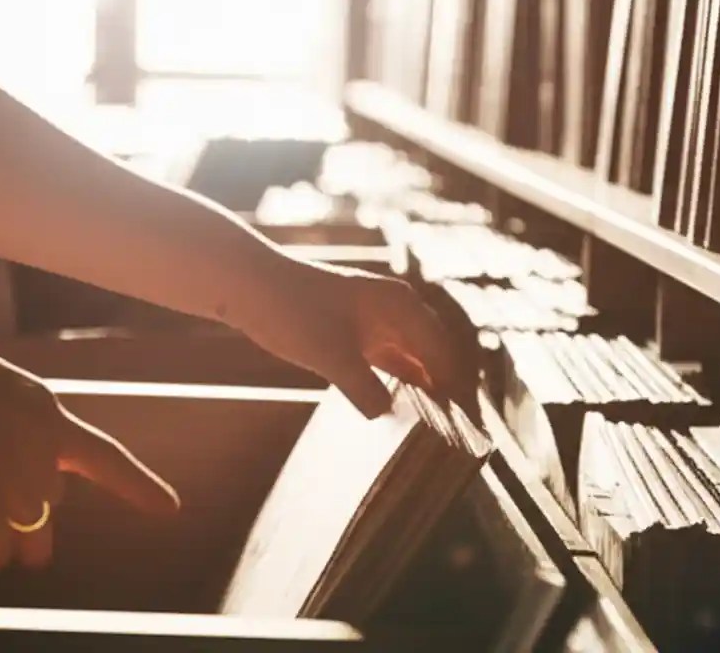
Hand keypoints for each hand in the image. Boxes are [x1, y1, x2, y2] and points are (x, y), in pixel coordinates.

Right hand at [0, 311, 177, 573]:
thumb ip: (19, 433)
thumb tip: (30, 478)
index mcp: (47, 413)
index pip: (105, 456)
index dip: (138, 486)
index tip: (170, 509)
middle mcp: (41, 443)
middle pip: (51, 498)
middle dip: (37, 513)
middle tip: (26, 530)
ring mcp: (12, 466)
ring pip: (31, 523)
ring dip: (19, 540)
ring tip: (7, 551)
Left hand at [243, 259, 480, 419]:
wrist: (250, 285)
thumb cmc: (292, 311)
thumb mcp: (332, 357)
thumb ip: (365, 390)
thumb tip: (389, 418)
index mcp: (402, 307)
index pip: (445, 356)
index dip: (459, 393)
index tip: (469, 428)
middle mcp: (397, 310)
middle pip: (436, 357)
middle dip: (449, 393)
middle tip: (460, 435)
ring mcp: (377, 320)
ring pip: (414, 360)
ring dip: (425, 389)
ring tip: (438, 428)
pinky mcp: (356, 332)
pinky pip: (390, 361)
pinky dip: (400, 383)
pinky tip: (402, 408)